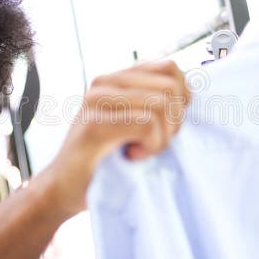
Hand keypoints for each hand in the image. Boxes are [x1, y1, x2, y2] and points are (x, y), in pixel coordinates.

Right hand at [45, 60, 190, 216]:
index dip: (182, 99)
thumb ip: (156, 103)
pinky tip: (133, 156)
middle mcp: (105, 82)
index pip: (170, 68)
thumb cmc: (107, 160)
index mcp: (118, 78)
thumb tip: (193, 93)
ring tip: (142, 150)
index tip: (167, 125)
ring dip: (162, 137)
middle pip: (170, 86)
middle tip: (155, 143)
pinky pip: (147, 124)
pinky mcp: (94, 124)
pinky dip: (150, 146)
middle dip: (175, 121)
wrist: (65, 190)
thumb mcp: (136, 124)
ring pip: (161, 104)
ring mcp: (96, 100)